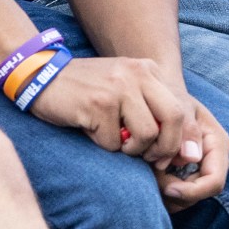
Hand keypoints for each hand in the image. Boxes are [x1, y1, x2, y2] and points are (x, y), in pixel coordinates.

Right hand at [34, 54, 195, 169]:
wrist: (42, 75)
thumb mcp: (125, 90)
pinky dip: (104, 146)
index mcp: (148, 69)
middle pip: (174, 117)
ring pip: (147, 134)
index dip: (182, 138)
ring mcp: (119, 87)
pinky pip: (113, 142)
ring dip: (133, 150)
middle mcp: (138, 73)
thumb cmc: (87, 91)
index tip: (172, 157)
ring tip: (117, 143)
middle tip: (150, 158)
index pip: (182, 107)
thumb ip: (153, 110)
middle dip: (166, 147)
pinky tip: (92, 131)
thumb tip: (186, 151)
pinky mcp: (98, 104)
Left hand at [157, 97, 228, 210]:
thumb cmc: (171, 98)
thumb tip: (192, 158)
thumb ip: (187, 129)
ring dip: (165, 192)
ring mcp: (201, 169)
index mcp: (218, 144)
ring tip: (146, 170)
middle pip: (199, 194)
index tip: (167, 188)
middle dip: (174, 192)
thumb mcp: (179, 107)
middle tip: (149, 175)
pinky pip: (176, 195)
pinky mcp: (187, 174)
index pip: (214, 182)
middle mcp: (214, 160)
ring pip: (186, 198)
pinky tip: (148, 175)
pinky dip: (161, 191)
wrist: (162, 94)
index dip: (192, 192)